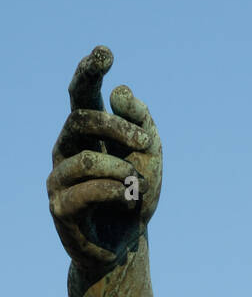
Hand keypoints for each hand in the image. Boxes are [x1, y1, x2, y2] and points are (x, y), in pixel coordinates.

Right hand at [47, 46, 162, 268]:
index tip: (106, 52)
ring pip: (88, 159)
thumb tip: (119, 91)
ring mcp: (58, 176)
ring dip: (123, 171)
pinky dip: (118, 194)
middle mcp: (67, 148)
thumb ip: (141, 122)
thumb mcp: (149, 156)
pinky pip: (88, 191)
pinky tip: (129, 200)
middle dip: (117, 127)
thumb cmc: (135, 194)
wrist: (125, 243)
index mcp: (87, 131)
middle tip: (147, 143)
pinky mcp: (59, 206)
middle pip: (81, 118)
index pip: (82, 93)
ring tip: (138, 187)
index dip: (89, 71)